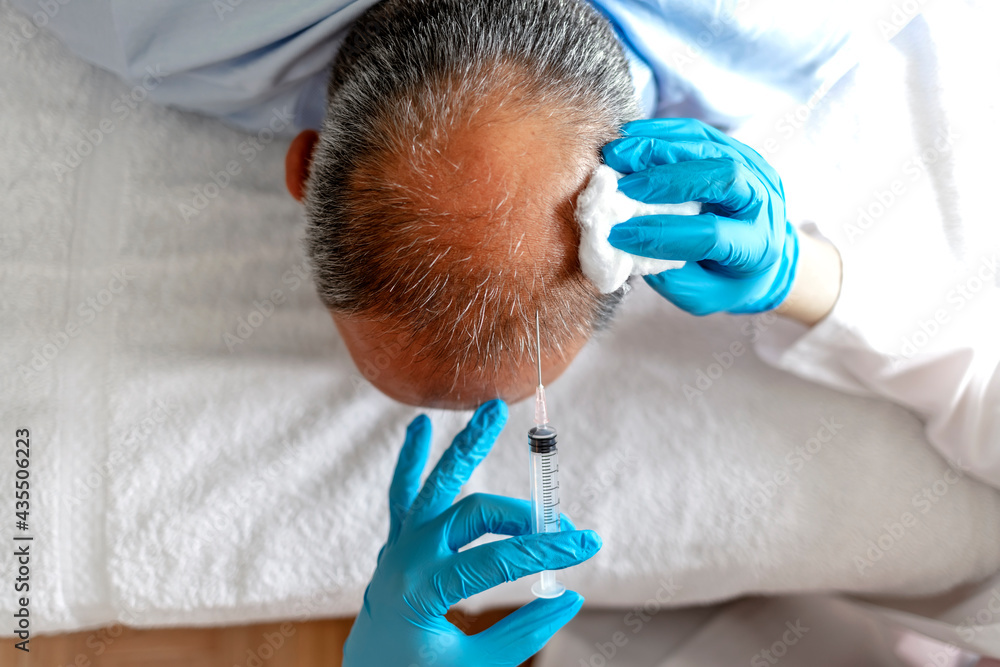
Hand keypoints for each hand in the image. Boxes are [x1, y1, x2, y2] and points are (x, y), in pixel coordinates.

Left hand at [343, 399, 601, 666]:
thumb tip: (571, 596)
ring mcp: (397, 547)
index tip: (586, 545)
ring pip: (434, 484)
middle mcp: (406, 559)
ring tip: (491, 409)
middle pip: (472, 513)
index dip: (546, 551)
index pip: (498, 560)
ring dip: (465, 446)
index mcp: (422, 591)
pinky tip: (420, 425)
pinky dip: (411, 459)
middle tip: (559, 527)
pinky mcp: (396, 544)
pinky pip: (403, 493)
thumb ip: (522, 632)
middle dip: (522, 516)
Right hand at [603, 118, 798, 314]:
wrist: (763, 257)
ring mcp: (754, 169)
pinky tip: (630, 138)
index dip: (663, 233)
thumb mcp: (700, 293)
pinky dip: (661, 133)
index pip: (711, 234)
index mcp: (758, 246)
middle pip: (720, 176)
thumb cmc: (725, 281)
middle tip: (621, 185)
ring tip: (616, 153)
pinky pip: (697, 134)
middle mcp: (764, 201)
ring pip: (706, 147)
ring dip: (656, 147)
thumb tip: (620, 241)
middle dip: (665, 179)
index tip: (620, 234)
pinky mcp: (735, 149)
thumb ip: (666, 272)